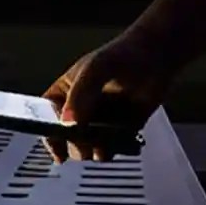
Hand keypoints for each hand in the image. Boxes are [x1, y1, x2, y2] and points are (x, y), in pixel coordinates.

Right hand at [42, 27, 173, 162]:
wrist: (159, 57)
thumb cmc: (125, 54)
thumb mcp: (97, 68)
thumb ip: (81, 92)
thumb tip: (69, 122)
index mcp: (65, 92)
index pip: (46, 117)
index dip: (49, 134)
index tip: (57, 149)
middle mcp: (80, 109)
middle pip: (66, 139)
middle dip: (76, 145)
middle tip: (86, 141)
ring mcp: (99, 121)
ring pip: (88, 148)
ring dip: (95, 150)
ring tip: (105, 140)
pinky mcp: (119, 131)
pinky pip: (110, 149)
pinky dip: (114, 150)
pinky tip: (119, 139)